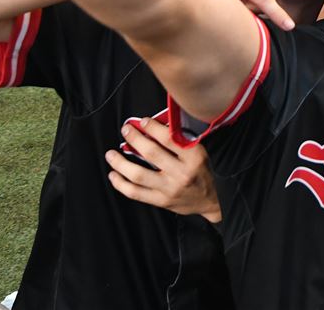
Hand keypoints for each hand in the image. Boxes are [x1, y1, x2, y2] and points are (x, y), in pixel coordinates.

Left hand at [105, 116, 221, 222]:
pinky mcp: (161, 201)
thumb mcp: (200, 152)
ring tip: (111, 154)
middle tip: (126, 130)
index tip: (143, 121)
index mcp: (194, 157)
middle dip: (135, 139)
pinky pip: (135, 193)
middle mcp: (181, 173)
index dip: (153, 128)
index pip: (170, 139)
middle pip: (151, 154)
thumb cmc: (203, 172)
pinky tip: (113, 175)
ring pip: (138, 175)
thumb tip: (155, 127)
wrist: (212, 200)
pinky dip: (121, 184)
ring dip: (121, 163)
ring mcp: (169, 189)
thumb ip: (181, 141)